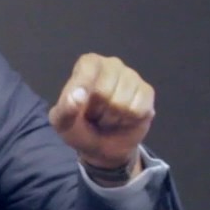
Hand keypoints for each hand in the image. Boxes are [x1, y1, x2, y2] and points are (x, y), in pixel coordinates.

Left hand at [48, 54, 154, 169]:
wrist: (103, 146)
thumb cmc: (79, 128)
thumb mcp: (62, 122)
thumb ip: (65, 108)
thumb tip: (78, 96)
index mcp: (89, 64)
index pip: (88, 68)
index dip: (83, 87)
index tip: (79, 104)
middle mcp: (112, 64)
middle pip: (104, 91)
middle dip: (98, 111)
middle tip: (95, 115)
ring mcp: (132, 76)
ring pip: (123, 102)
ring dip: (113, 119)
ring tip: (108, 117)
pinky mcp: (147, 92)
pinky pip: (139, 109)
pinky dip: (129, 120)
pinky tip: (124, 118)